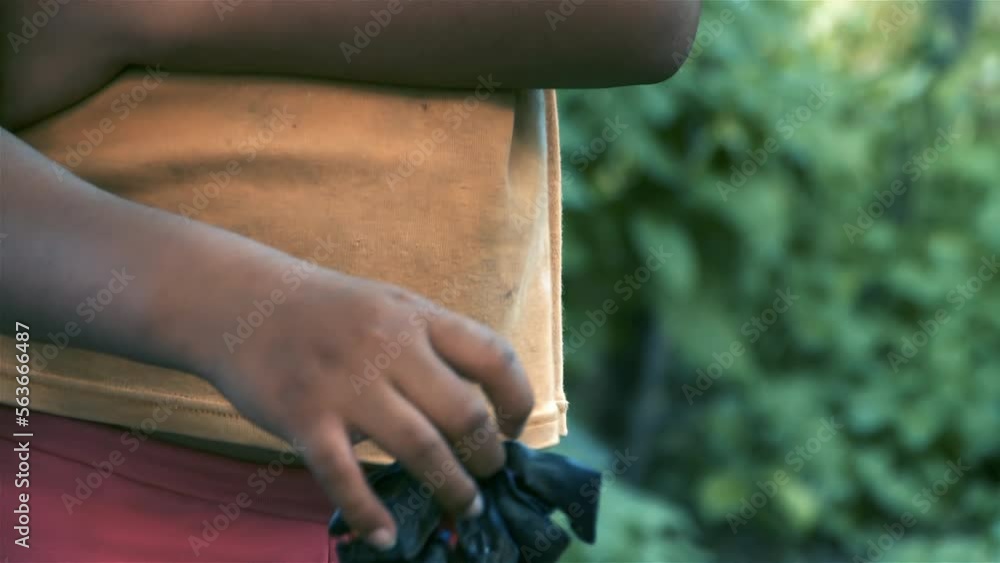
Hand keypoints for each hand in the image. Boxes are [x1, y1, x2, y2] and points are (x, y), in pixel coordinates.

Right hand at [202, 269, 533, 549]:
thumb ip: (432, 346)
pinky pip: (346, 477)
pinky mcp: (305, 418)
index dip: (517, 400)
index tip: (514, 429)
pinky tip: (386, 534)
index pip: (494, 357)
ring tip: (465, 506)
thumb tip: (481, 403)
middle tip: (490, 475)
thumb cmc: (324, 310)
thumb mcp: (389, 307)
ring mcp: (346, 384)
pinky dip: (370, 514)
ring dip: (452, 488)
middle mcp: (389, 347)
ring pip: (421, 449)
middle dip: (488, 456)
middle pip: (464, 414)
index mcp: (417, 317)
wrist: (239, 301)